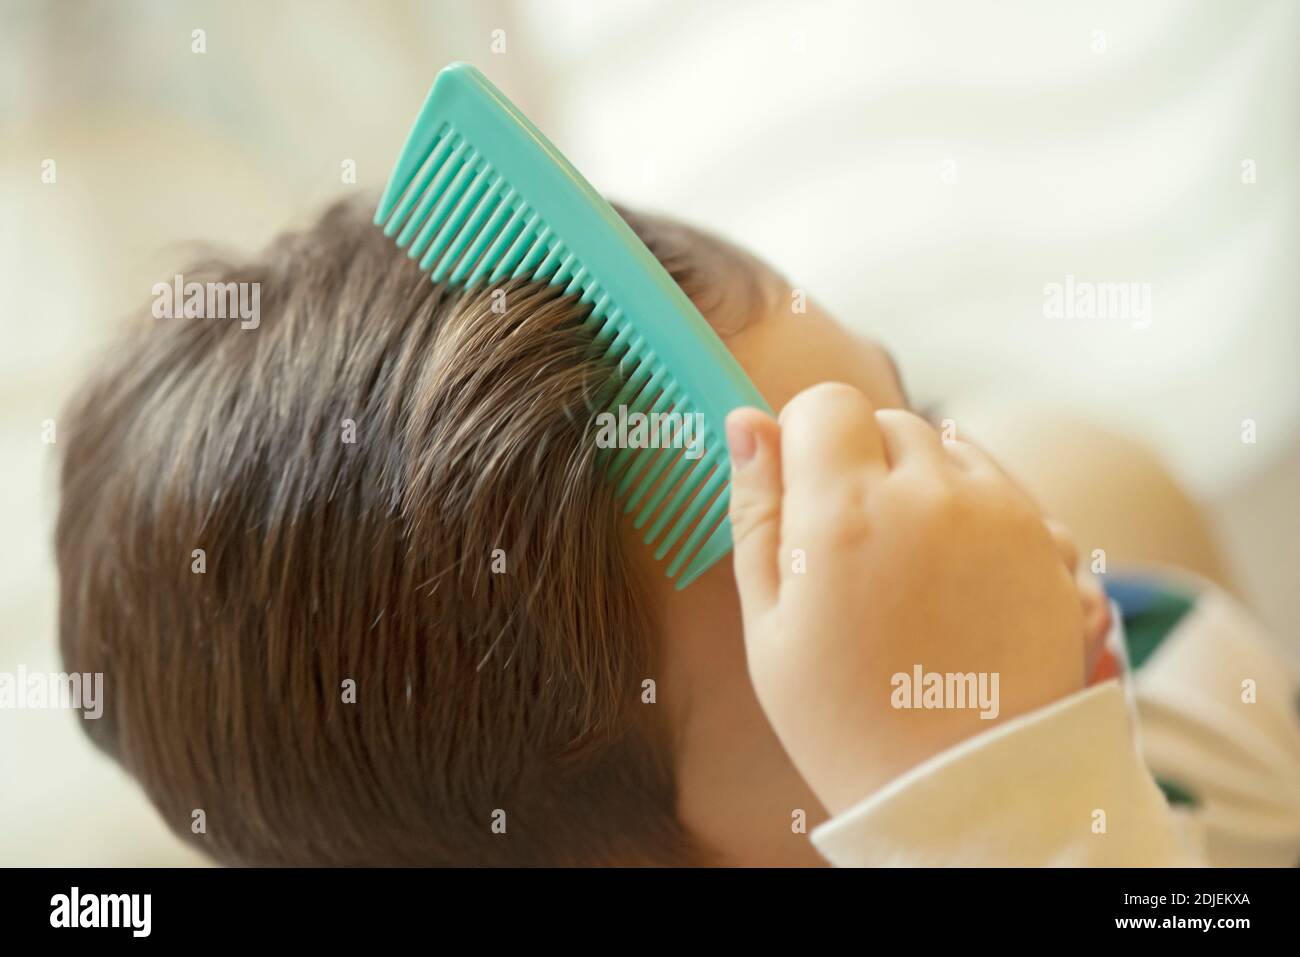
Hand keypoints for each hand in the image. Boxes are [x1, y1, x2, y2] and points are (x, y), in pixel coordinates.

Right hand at [726, 383, 1086, 814]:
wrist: (964, 792)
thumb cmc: (845, 720)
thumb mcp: (769, 626)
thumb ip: (755, 512)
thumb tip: (747, 421)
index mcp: (847, 511)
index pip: (826, 403)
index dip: (805, 440)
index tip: (805, 491)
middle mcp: (932, 494)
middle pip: (888, 421)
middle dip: (863, 463)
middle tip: (854, 547)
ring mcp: (1002, 515)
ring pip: (949, 447)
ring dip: (923, 481)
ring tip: (908, 564)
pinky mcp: (1049, 543)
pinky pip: (1002, 486)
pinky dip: (976, 508)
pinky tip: (957, 575)